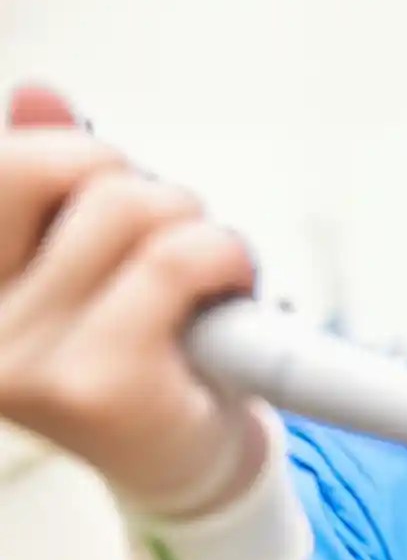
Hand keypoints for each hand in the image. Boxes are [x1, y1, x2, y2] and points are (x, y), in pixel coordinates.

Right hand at [0, 85, 262, 512]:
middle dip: (149, 191)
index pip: (6, 164)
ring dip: (200, 229)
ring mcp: (19, 362)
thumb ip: (49, 182)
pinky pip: (176, 260)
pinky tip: (231, 295)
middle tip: (175, 245)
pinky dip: (226, 259)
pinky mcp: (92, 387)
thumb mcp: (87, 257)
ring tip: (204, 281)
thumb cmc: (145, 352)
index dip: (75, 158)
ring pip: (133, 208)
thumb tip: (39, 95)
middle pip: (73, 165)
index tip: (112, 198)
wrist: (189, 464)